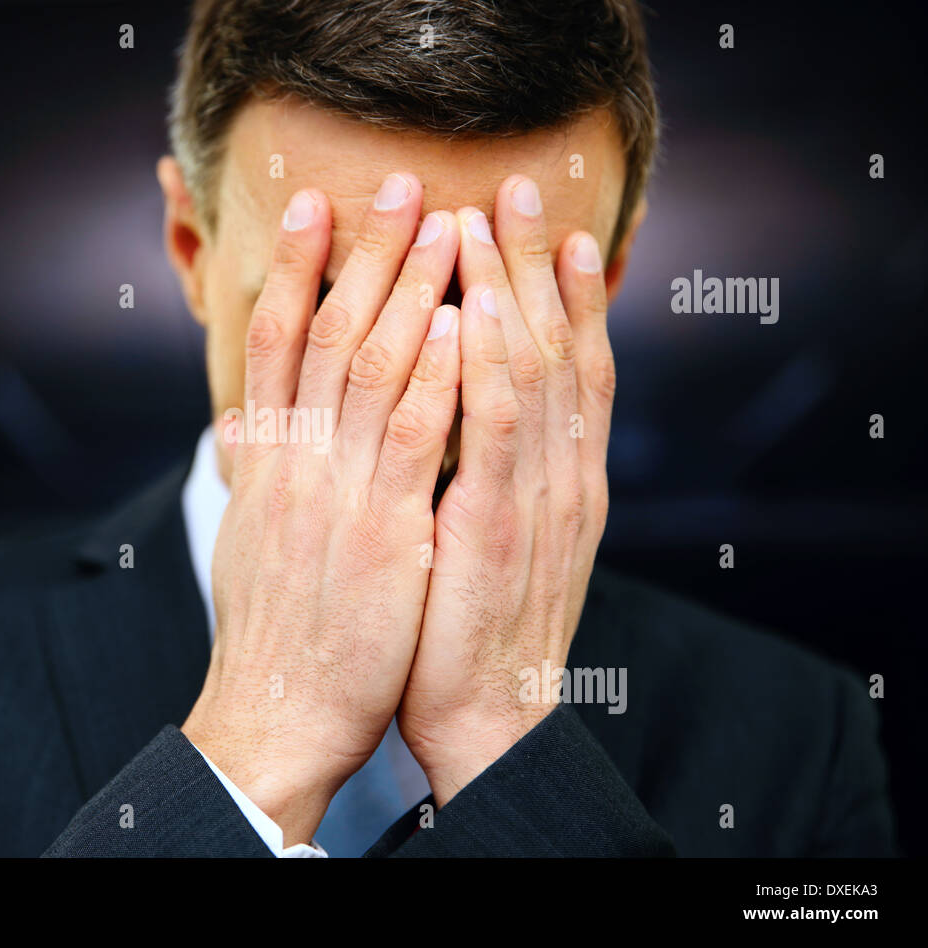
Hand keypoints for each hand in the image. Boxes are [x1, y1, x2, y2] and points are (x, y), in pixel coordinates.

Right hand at [182, 173, 460, 844]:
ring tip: (444, 226)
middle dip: (364, 254)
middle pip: (326, 335)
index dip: (292, 269)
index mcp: (263, 463)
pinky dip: (436, 378)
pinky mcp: (383, 536)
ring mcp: (336, 497)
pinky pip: (412, 441)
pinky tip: (460, 325)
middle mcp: (293, 466)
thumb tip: (245, 427)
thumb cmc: (271, 630)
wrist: (274, 714)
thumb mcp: (248, 539)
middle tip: (398, 184)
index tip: (313, 208)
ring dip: (411, 292)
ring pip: (371, 371)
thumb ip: (254, 475)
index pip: (274, 343)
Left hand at [397, 175, 616, 805]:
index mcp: (555, 480)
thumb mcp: (475, 538)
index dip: (560, 295)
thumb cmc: (463, 628)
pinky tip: (471, 308)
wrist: (482, 721)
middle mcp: (560, 477)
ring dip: (507, 289)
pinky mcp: (495, 527)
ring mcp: (535, 499)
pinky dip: (487, 364)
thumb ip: (468, 473)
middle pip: (553, 347)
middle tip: (514, 187)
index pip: (565, 367)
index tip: (545, 229)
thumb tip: (437, 418)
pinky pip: (496, 429)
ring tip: (486, 217)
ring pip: (528, 370)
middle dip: (532, 265)